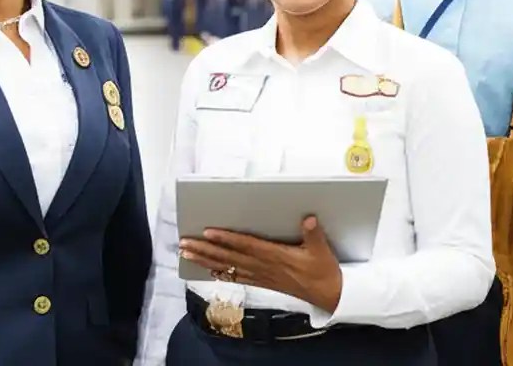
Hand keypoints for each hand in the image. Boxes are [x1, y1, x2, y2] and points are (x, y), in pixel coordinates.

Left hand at [179, 216, 342, 311]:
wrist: (328, 295)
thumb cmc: (323, 270)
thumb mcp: (321, 251)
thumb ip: (313, 234)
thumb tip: (309, 219)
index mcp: (275, 256)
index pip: (246, 245)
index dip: (227, 239)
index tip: (208, 232)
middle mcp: (264, 266)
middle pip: (229, 257)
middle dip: (205, 250)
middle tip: (184, 244)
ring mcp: (261, 276)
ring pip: (228, 267)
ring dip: (206, 260)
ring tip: (187, 254)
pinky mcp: (263, 282)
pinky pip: (237, 277)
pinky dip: (220, 272)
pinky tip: (207, 269)